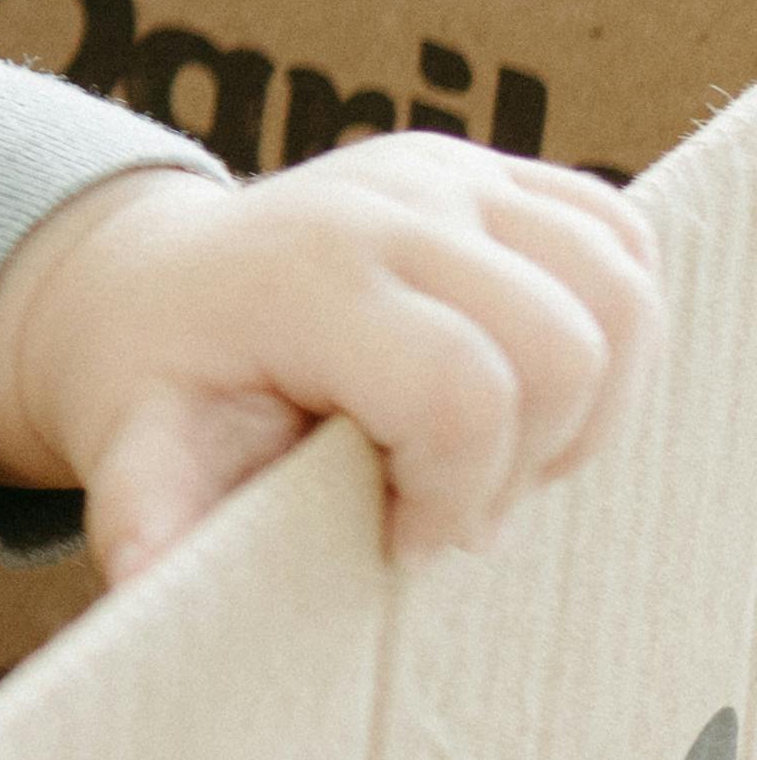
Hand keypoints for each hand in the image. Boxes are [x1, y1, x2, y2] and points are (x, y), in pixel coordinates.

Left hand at [0, 137, 658, 587]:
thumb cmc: (157, 380)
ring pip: (620, 299)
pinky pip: (625, 241)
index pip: (461, 395)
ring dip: (584, 405)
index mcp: (307, 272)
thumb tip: (136, 585)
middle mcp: (392, 203)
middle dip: (525, 462)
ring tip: (489, 448)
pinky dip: (611, 332)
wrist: (153, 282)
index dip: (457, 495)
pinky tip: (528, 387)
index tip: (401, 537)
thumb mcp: (136, 447)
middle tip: (445, 499)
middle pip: (562, 352)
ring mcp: (453, 175)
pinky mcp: (495, 174)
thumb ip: (150, 512)